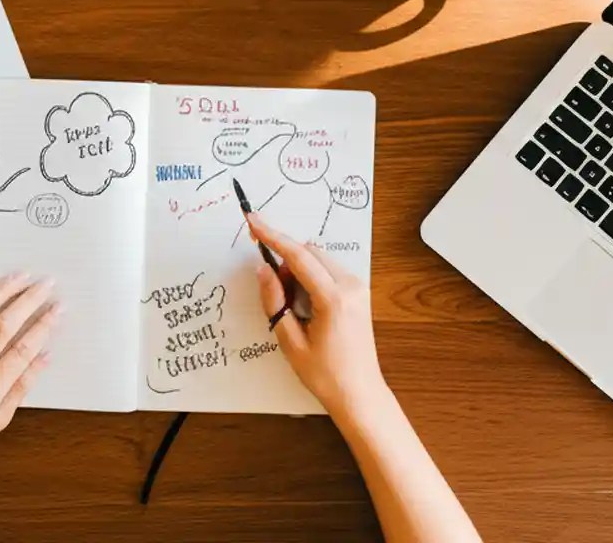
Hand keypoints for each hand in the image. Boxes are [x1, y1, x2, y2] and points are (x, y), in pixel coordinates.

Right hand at [246, 214, 387, 417]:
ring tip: (290, 305)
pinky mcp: (359, 293)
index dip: (273, 236)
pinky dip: (311, 276)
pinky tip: (304, 303)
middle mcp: (350, 286)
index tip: (254, 220)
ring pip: (320, 259)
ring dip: (299, 268)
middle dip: (286, 258)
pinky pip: (329, 270)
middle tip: (272, 287)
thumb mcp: (290, 341)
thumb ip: (275, 301)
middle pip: (310, 252)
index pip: (298, 256)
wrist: (359, 393)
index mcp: (333, 299)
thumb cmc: (325, 375)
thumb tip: (263, 270)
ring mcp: (358, 288)